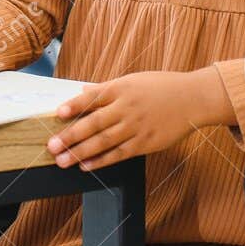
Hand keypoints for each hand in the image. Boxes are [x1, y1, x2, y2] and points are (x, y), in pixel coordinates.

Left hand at [47, 67, 232, 170]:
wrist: (193, 98)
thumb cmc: (161, 87)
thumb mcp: (132, 80)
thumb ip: (106, 89)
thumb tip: (82, 91)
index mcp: (121, 89)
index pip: (92, 98)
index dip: (74, 106)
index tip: (57, 114)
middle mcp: (127, 108)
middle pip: (94, 123)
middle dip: (70, 135)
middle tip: (51, 146)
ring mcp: (136, 127)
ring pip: (104, 141)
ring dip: (81, 152)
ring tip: (62, 160)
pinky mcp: (146, 143)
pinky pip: (119, 154)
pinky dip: (101, 160)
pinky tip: (86, 165)